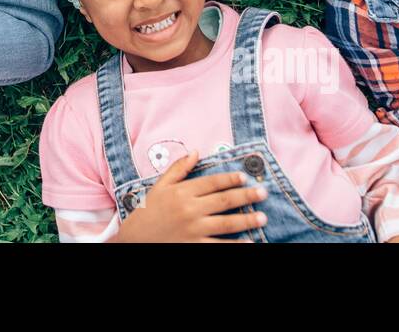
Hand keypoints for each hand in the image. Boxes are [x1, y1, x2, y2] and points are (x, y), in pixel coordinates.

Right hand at [113, 153, 269, 242]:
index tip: (244, 177)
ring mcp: (193, 229)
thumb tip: (196, 152)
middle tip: (263, 193)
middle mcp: (190, 209)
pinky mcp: (194, 247)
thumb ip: (179, 168)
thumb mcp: (159, 186)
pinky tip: (250, 243)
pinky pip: (220, 246)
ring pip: (226, 223)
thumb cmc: (148, 211)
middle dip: (246, 196)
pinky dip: (236, 245)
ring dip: (247, 220)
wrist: (134, 239)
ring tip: (262, 217)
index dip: (230, 179)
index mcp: (182, 192)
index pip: (212, 182)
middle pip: (224, 200)